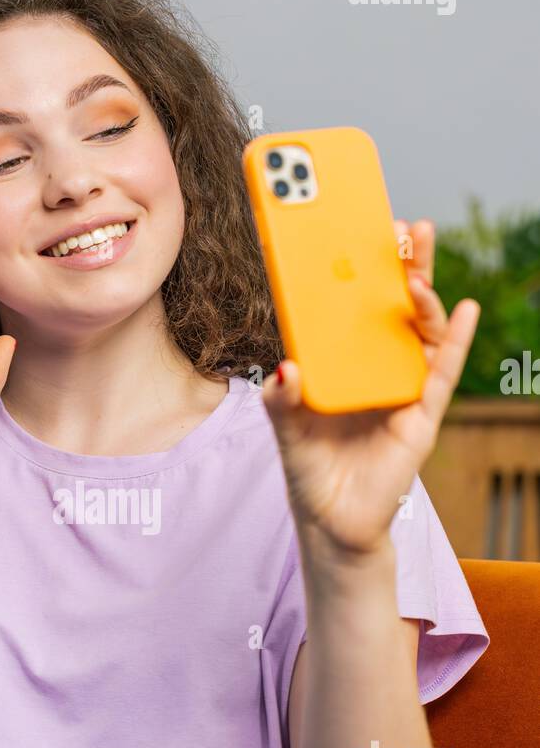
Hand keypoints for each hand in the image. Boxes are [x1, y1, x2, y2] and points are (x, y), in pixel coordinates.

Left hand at [260, 218, 479, 558]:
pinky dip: (457, 338)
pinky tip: (464, 308)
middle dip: (399, 264)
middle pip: (391, 305)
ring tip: (416, 271)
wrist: (334, 522)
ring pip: (421, 329)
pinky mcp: (422, 413)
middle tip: (400, 226)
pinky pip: (442, 370)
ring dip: (423, 295)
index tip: (353, 226)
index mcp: (341, 361)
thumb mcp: (287, 432)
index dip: (354, 268)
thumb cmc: (311, 470)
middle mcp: (374, 365)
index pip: (349, 304)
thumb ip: (282, 402)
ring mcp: (402, 385)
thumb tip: (286, 369)